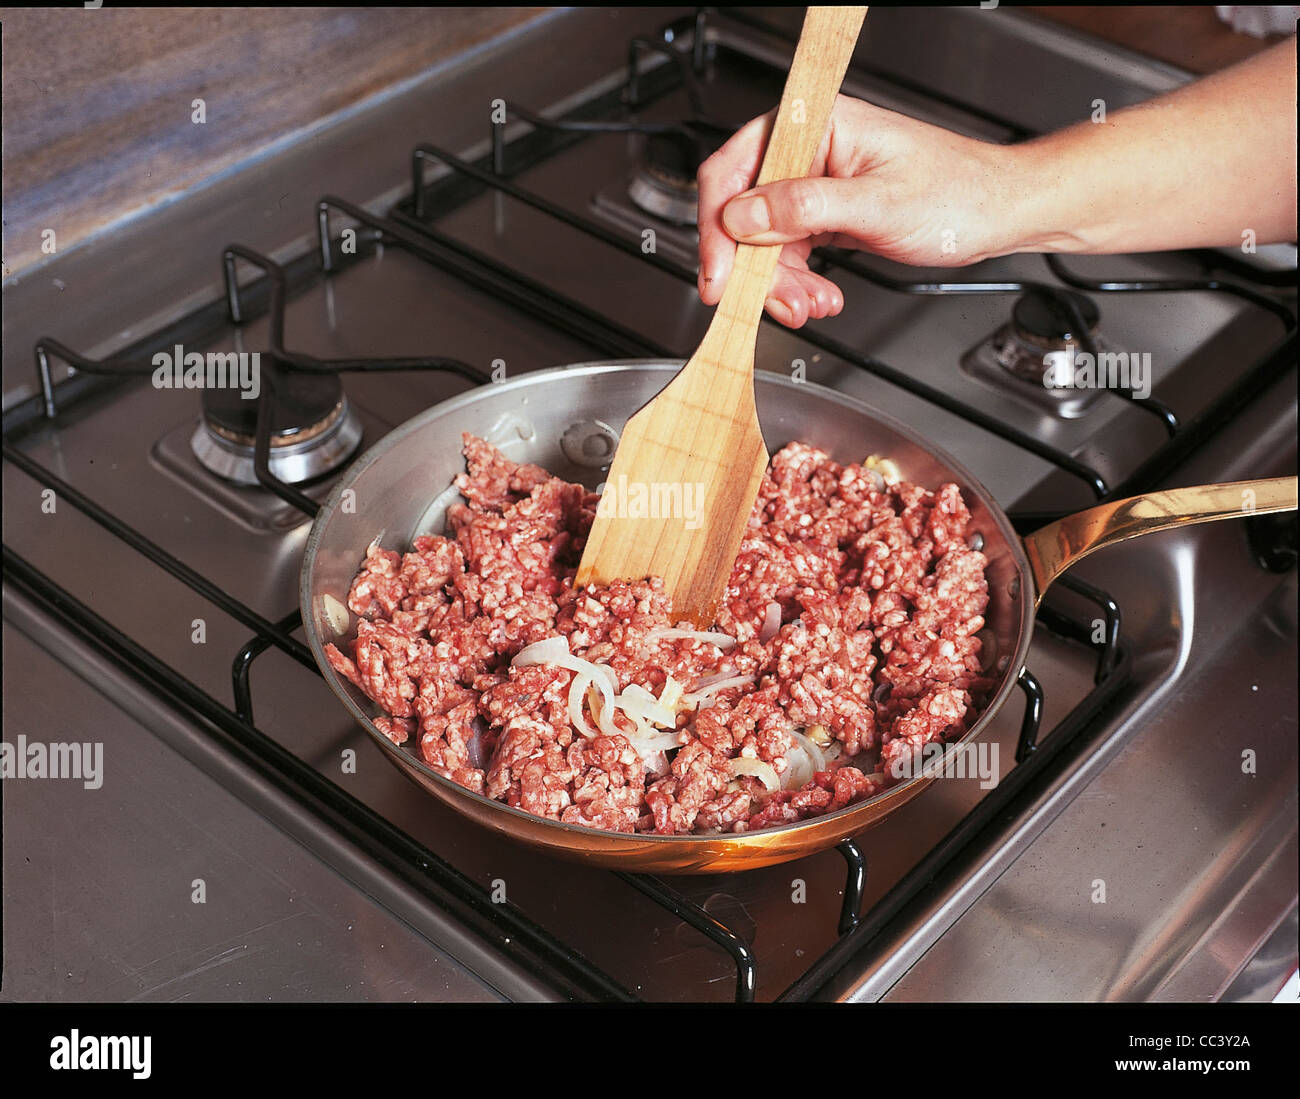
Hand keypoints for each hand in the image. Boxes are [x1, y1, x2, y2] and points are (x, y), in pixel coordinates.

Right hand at [697, 95, 1020, 327]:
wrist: (997, 215)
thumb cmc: (958, 193)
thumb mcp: (878, 204)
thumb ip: (804, 207)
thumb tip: (743, 215)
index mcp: (817, 126)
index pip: (736, 169)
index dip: (719, 225)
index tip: (718, 273)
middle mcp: (809, 152)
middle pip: (744, 213)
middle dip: (756, 268)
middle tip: (774, 303)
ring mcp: (815, 185)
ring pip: (764, 242)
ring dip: (780, 284)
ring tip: (811, 306)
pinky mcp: (825, 215)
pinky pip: (789, 253)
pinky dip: (799, 284)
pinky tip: (820, 298)